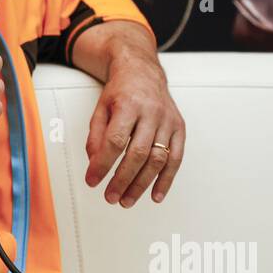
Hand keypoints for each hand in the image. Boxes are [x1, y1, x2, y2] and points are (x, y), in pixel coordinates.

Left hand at [84, 52, 184, 207]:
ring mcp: (168, 121)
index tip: (92, 181)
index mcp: (129, 104)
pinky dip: (166, 180)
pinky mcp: (180, 128)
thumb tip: (94, 164)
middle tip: (110, 197)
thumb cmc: (120, 91)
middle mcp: (152, 112)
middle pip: (138, 153)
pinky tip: (155, 196)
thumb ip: (95, 136)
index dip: (103, 164)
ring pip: (158, 159)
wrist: (143, 71)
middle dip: (123, 180)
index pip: (115, 140)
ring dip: (142, 184)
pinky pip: (176, 158)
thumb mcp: (100, 108)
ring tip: (127, 200)